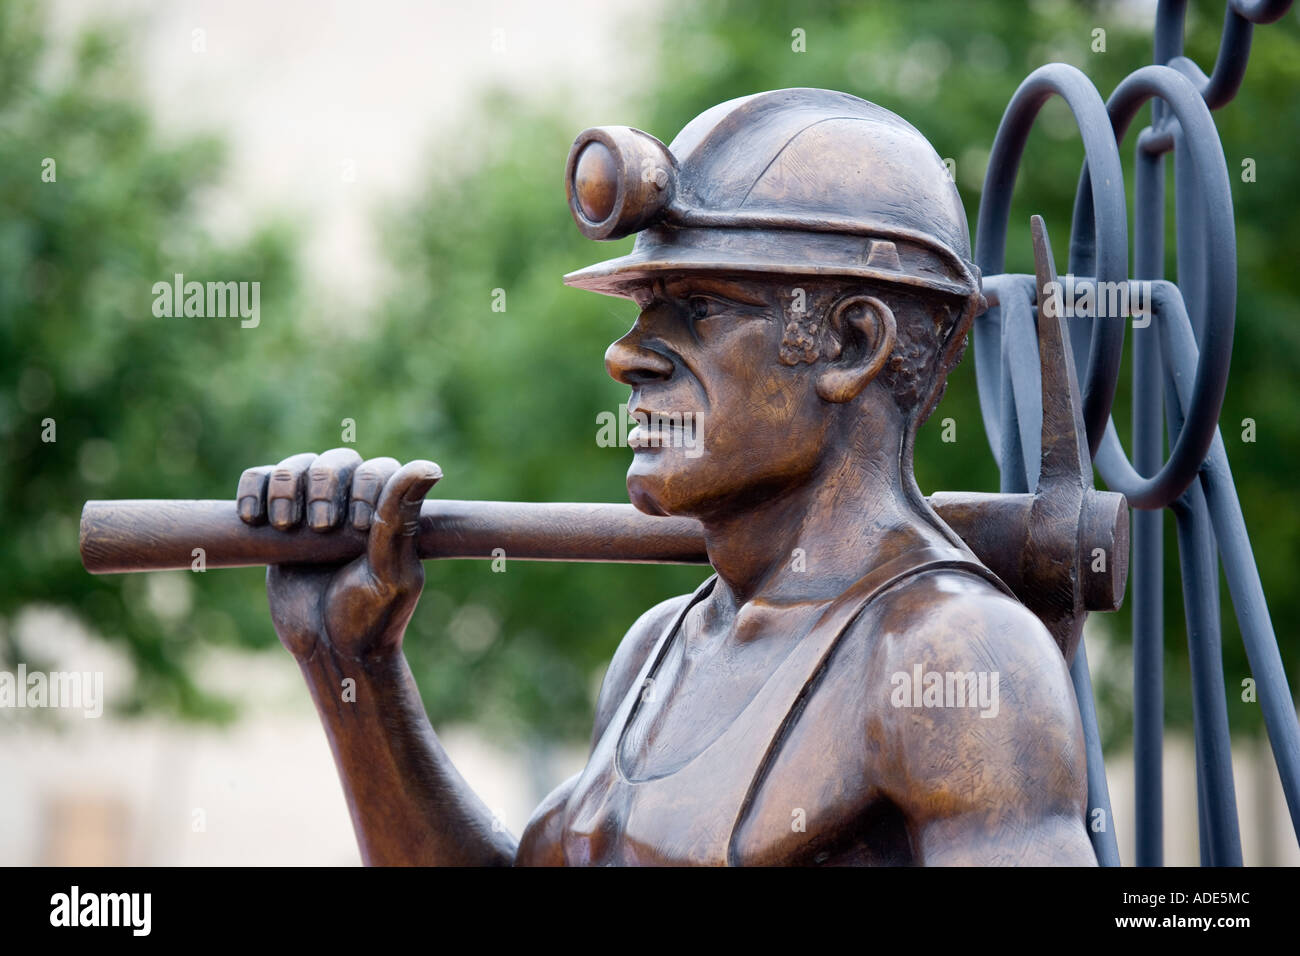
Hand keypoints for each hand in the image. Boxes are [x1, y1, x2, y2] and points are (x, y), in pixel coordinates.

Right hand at [236, 449, 441, 661]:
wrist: (328, 648)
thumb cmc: (370, 614)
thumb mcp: (390, 569)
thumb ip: (400, 519)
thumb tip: (430, 466)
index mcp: (390, 510)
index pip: (378, 469)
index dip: (363, 488)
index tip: (355, 528)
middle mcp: (352, 503)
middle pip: (336, 460)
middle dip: (324, 485)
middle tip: (321, 526)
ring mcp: (312, 508)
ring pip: (297, 464)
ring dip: (287, 486)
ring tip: (286, 524)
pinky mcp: (276, 519)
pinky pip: (259, 481)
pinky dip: (254, 488)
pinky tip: (253, 517)